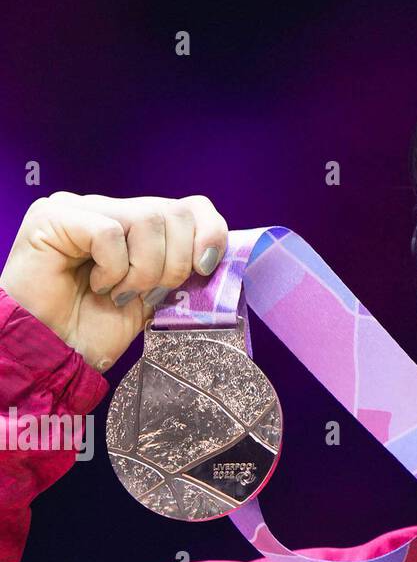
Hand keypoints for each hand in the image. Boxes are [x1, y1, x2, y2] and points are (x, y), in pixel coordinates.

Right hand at [0, 192, 228, 371]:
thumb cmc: (94, 331)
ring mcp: (82, 207)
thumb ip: (182, 274)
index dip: (209, 235)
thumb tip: (218, 261)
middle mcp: (111, 209)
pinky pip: (111, 232)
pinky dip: (113, 268)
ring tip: (118, 293)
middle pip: (176, 212)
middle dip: (174, 264)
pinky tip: (98, 286)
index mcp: (137, 227)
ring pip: (148, 219)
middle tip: (148, 294)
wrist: (53, 354)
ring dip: (143, 270)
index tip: (202, 271)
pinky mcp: (55, 216)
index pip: (192, 207)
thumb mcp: (154, 302)